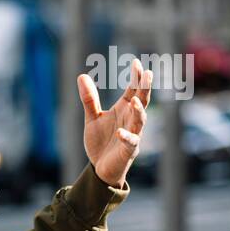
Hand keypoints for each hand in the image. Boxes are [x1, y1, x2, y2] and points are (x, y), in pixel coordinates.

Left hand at [79, 57, 150, 187]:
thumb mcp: (92, 118)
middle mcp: (131, 120)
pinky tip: (120, 132)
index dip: (136, 78)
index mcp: (124, 110)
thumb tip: (81, 76)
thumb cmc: (100, 141)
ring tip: (136, 101)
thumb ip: (89, 99)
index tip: (137, 63)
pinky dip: (126, 137)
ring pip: (140, 121)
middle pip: (141, 102)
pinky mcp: (128, 151)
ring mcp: (132, 135)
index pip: (133, 91)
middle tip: (147, 74)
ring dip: (139, 111)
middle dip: (145, 89)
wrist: (100, 168)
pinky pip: (130, 143)